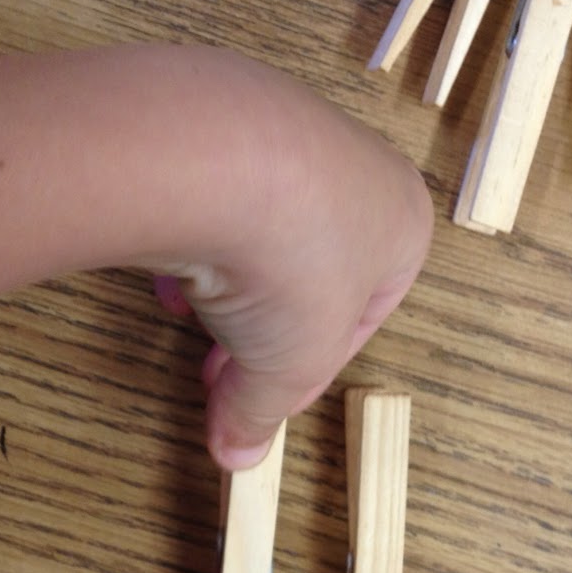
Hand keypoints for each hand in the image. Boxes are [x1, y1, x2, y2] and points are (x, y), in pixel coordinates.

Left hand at [149, 52, 432, 468]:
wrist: (214, 159)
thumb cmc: (290, 261)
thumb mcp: (289, 366)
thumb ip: (264, 413)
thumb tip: (238, 457)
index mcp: (404, 226)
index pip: (362, 316)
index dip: (306, 371)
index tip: (264, 401)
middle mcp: (357, 169)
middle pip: (306, 274)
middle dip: (259, 332)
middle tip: (217, 374)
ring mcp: (289, 133)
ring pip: (258, 232)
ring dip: (226, 285)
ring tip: (191, 315)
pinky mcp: (222, 115)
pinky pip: (211, 192)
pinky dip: (193, 234)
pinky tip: (166, 266)